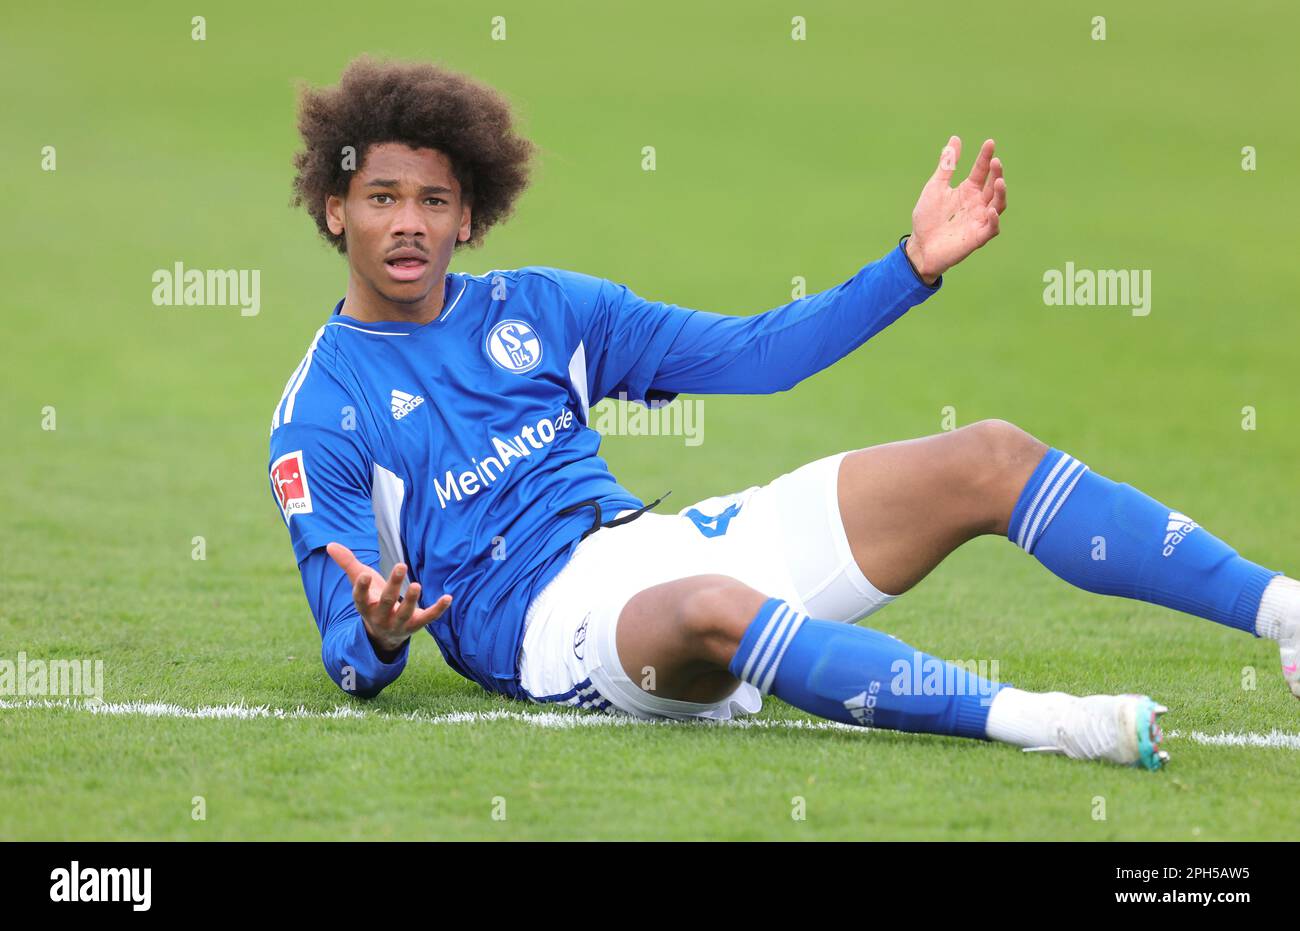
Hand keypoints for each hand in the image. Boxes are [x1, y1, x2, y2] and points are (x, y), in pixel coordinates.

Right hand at [325, 542, 450, 655]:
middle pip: (386, 602)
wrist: (384, 634)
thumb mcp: (360, 584)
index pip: (360, 599)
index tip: (364, 575)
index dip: (361, 588)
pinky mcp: (416, 625)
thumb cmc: (373, 601)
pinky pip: (428, 618)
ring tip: (417, 584)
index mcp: (365, 607)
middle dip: (393, 586)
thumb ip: (348, 564)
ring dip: (412, 599)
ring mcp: (399, 624)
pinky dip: (438, 609)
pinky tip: (448, 597)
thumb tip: (330, 544)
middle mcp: (381, 618)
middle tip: (400, 564)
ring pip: (405, 612)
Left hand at [905, 136, 1006, 283]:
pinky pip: (991, 227)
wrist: (920, 246)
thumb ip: (947, 165)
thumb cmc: (927, 217)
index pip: (981, 171)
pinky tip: (991, 209)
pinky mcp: (978, 237)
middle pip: (993, 185)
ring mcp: (980, 219)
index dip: (986, 157)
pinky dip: (993, 219)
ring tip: (1000, 181)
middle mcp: (978, 203)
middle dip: (996, 173)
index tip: (989, 143)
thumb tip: (955, 138)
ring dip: (1000, 193)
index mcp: (969, 190)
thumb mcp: (936, 187)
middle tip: (995, 161)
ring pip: (998, 204)